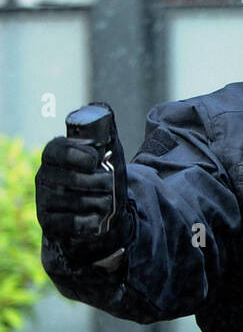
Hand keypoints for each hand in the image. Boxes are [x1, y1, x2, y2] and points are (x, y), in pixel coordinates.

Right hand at [35, 104, 130, 264]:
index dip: (74, 154)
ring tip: (107, 202)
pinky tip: (97, 219)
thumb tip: (103, 109)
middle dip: (96, 182)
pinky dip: (88, 221)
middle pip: (68, 178)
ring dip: (98, 202)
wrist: (103, 210)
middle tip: (110, 184)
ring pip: (72, 201)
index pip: (55, 150)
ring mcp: (44, 200)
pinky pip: (69, 222)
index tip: (94, 160)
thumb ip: (105, 132)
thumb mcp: (108, 152)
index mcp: (55, 156)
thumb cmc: (103, 175)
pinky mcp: (48, 222)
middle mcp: (44, 177)